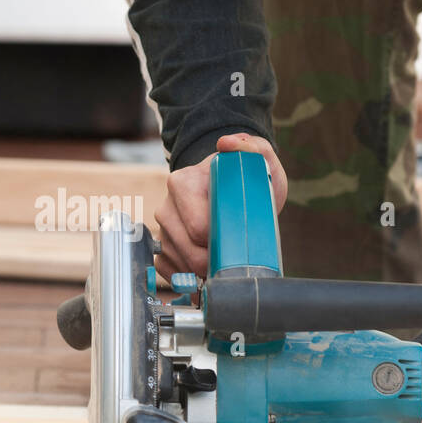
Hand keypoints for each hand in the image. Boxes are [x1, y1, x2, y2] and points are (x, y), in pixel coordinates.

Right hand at [154, 132, 287, 278]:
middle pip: (189, 252)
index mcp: (182, 183)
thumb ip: (253, 147)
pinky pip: (171, 274)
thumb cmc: (245, 180)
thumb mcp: (259, 161)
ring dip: (206, 271)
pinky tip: (208, 269)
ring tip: (225, 258)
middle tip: (237, 252)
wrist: (230, 191)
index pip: (198, 228)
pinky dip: (191, 278)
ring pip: (181, 266)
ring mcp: (163, 230)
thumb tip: (228, 144)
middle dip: (217, 260)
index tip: (240, 235)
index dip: (223, 240)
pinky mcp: (162, 248)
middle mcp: (166, 207)